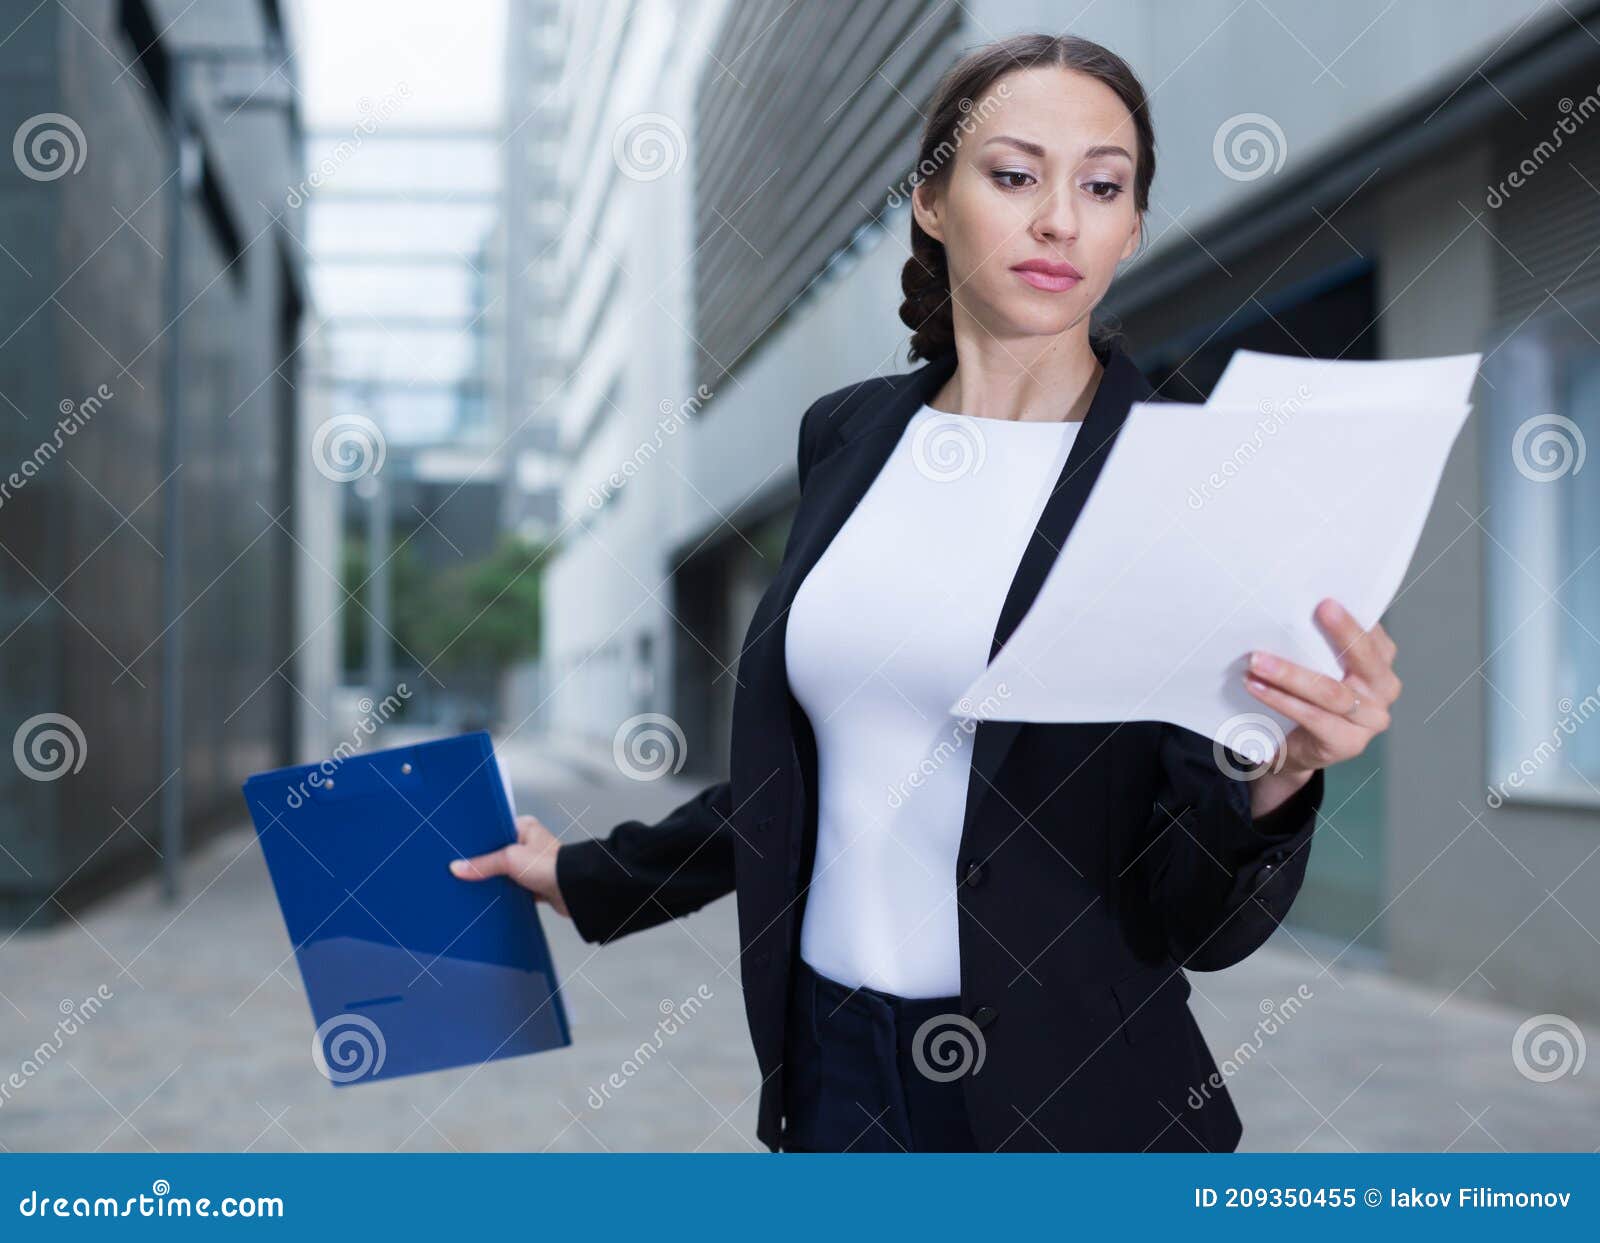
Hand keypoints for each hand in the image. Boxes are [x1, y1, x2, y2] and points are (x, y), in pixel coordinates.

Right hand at [449, 813, 570, 918]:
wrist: (575, 890)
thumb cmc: (551, 866)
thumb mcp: (510, 859)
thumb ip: (483, 864)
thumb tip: (457, 867)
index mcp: (525, 827)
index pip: (494, 830)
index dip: (477, 841)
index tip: (459, 848)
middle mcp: (529, 843)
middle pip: (497, 853)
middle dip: (483, 863)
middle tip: (462, 868)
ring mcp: (532, 864)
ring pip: (504, 872)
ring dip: (494, 880)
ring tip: (472, 884)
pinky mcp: (534, 884)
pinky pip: (512, 888)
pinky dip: (503, 893)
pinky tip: (490, 898)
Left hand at [1242, 596, 1400, 777]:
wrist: (1295, 746)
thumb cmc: (1307, 695)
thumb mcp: (1318, 664)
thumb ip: (1319, 642)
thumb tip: (1291, 608)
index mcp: (1381, 662)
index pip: (1372, 635)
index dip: (1351, 618)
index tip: (1324, 600)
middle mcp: (1384, 689)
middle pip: (1364, 659)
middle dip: (1340, 633)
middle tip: (1314, 612)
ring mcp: (1370, 720)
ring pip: (1331, 691)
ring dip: (1289, 673)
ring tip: (1257, 660)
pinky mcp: (1348, 743)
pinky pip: (1313, 717)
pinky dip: (1281, 700)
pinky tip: (1256, 686)